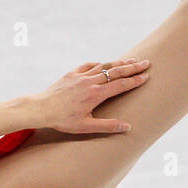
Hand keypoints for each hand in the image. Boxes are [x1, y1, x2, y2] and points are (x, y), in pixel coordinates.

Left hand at [29, 57, 150, 133]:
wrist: (40, 108)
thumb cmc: (62, 120)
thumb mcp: (85, 127)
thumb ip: (107, 126)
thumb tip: (127, 127)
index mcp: (96, 94)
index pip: (120, 85)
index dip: (134, 81)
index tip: (146, 76)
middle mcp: (90, 82)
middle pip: (116, 71)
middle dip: (132, 67)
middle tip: (146, 63)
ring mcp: (80, 76)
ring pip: (104, 66)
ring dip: (118, 63)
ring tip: (131, 60)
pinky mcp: (71, 74)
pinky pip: (88, 66)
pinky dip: (99, 64)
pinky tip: (103, 64)